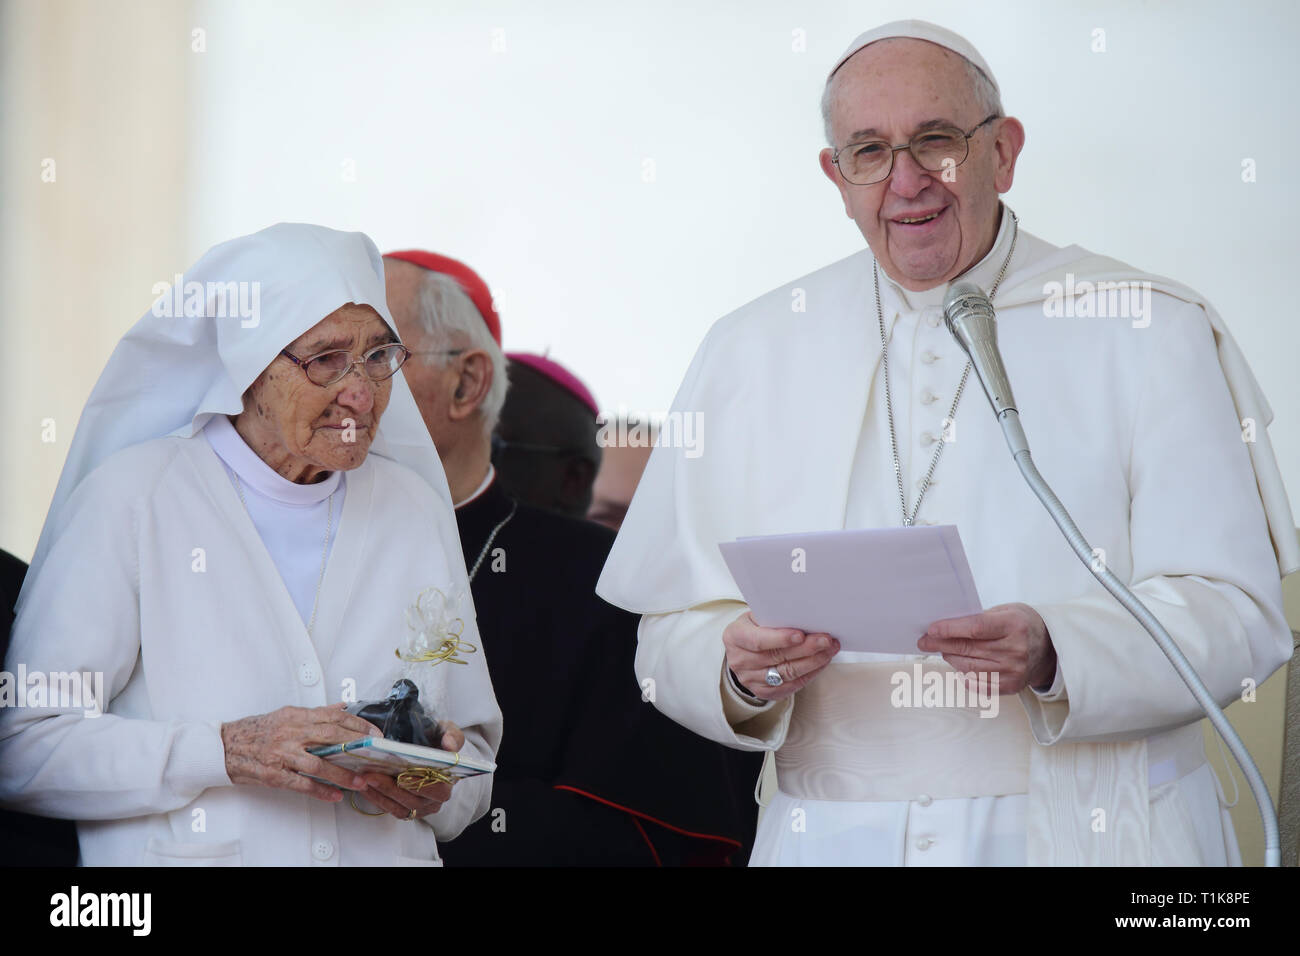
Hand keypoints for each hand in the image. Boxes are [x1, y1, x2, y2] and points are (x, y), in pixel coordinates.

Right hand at [220, 702, 380, 801]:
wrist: (225, 746)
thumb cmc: (258, 731)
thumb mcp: (288, 715)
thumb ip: (317, 713)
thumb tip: (343, 706)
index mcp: (295, 716)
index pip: (333, 717)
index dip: (356, 725)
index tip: (373, 733)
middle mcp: (289, 733)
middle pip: (329, 737)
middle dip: (355, 746)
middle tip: (374, 754)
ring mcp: (281, 754)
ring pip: (317, 764)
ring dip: (341, 774)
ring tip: (359, 781)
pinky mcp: (273, 774)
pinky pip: (301, 784)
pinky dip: (320, 791)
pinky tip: (334, 795)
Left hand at [356, 721, 464, 820]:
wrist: (426, 750)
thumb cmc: (436, 740)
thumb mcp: (447, 731)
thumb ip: (452, 735)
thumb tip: (449, 745)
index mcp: (450, 781)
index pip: (436, 787)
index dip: (417, 782)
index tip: (401, 773)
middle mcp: (437, 799)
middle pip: (413, 799)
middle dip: (390, 788)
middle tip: (370, 775)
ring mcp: (422, 807)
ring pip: (399, 806)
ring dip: (379, 793)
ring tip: (363, 778)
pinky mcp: (407, 810)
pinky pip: (390, 809)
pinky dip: (375, 798)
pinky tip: (363, 785)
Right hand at [723, 611, 840, 701]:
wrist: (744, 649)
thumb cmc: (755, 627)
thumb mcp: (757, 616)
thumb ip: (774, 617)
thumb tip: (805, 616)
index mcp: (735, 636)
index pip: (758, 640)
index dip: (780, 639)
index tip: (801, 635)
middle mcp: (739, 660)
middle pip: (777, 657)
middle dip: (806, 648)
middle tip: (826, 640)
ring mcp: (750, 679)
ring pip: (787, 673)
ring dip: (813, 662)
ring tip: (829, 650)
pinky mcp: (763, 692)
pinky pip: (791, 686)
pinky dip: (809, 674)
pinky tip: (821, 663)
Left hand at [916, 602, 1056, 694]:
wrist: (1051, 648)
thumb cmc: (1022, 624)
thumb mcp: (1006, 611)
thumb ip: (979, 618)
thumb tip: (946, 626)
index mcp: (1014, 625)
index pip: (975, 628)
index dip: (950, 629)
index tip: (931, 629)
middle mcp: (1015, 649)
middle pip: (968, 648)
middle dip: (941, 644)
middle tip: (924, 641)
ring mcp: (1014, 670)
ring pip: (968, 666)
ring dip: (950, 657)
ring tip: (943, 650)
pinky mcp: (1011, 686)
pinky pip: (978, 683)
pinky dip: (964, 675)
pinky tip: (958, 666)